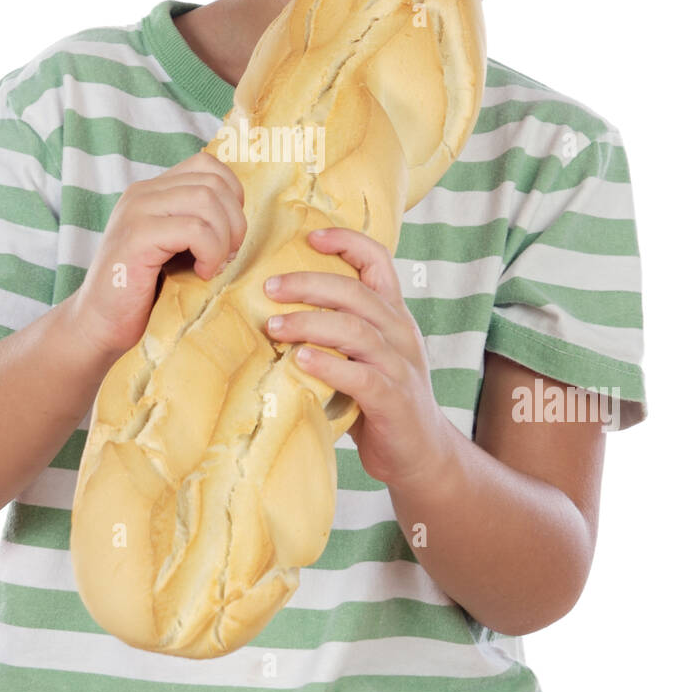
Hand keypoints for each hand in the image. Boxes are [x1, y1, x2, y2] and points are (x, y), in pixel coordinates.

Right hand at [70, 152, 246, 360]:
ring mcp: (136, 212)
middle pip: (212, 182)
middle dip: (234, 221)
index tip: (230, 233)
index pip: (207, 164)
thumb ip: (197, 222)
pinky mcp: (136, 237)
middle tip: (227, 256)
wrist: (100, 325)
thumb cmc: (145, 293)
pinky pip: (195, 229)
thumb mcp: (176, 248)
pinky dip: (210, 252)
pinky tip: (201, 273)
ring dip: (223, 238)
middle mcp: (142, 193)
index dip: (232, 194)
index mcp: (153, 191)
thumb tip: (241, 214)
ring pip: (206, 200)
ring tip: (213, 265)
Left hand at [263, 226, 450, 486]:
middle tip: (270, 287)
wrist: (422, 454)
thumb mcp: (366, 355)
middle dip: (309, 284)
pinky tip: (300, 361)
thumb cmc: (380, 400)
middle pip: (356, 292)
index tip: (310, 237)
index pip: (378, 261)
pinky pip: (360, 376)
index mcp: (393, 315)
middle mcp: (399, 332)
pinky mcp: (392, 400)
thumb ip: (338, 331)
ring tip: (273, 327)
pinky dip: (328, 365)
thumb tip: (276, 310)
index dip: (347, 242)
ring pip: (355, 330)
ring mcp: (399, 366)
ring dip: (309, 324)